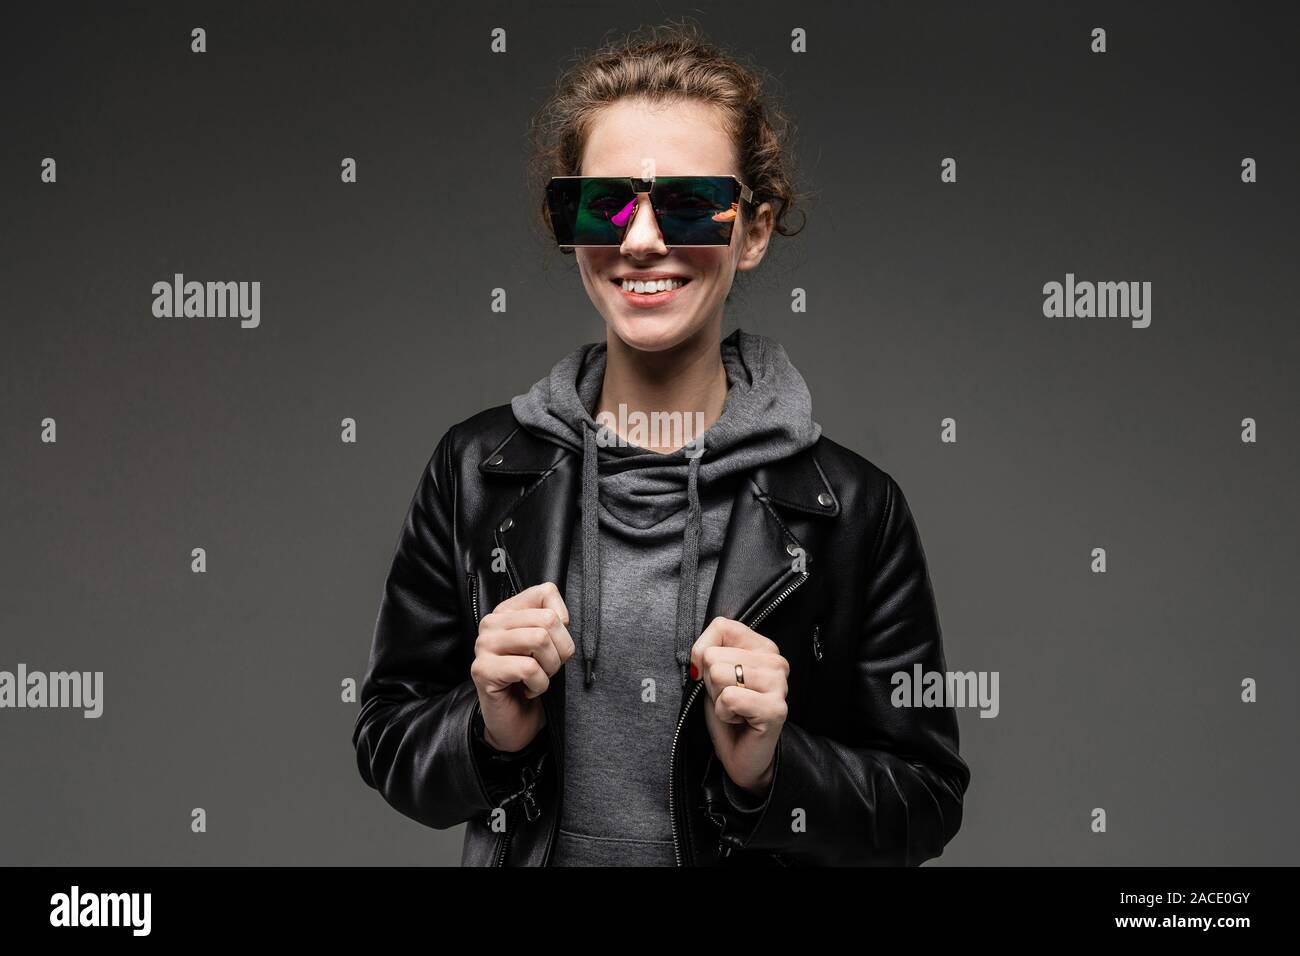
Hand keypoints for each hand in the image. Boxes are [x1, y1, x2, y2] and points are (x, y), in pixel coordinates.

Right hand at [470, 582, 575, 752]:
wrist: (515, 723)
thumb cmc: (533, 682)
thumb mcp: (548, 646)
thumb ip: (552, 623)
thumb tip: (562, 619)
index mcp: (507, 611)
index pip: (546, 592)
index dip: (563, 621)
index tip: (554, 644)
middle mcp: (491, 623)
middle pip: (548, 619)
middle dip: (560, 650)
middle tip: (548, 668)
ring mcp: (483, 645)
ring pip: (539, 639)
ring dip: (550, 668)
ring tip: (538, 678)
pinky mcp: (483, 670)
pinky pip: (529, 668)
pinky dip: (539, 685)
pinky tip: (528, 691)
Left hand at [690, 617, 788, 796]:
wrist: (743, 755)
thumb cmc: (729, 712)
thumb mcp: (713, 673)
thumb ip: (708, 651)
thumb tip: (700, 655)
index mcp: (763, 646)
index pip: (721, 625)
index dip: (703, 653)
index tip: (715, 675)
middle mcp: (776, 661)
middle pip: (714, 655)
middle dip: (712, 682)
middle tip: (729, 699)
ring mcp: (779, 684)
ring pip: (719, 674)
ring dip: (719, 699)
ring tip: (735, 709)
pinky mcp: (775, 709)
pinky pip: (729, 698)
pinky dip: (725, 713)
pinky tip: (740, 720)